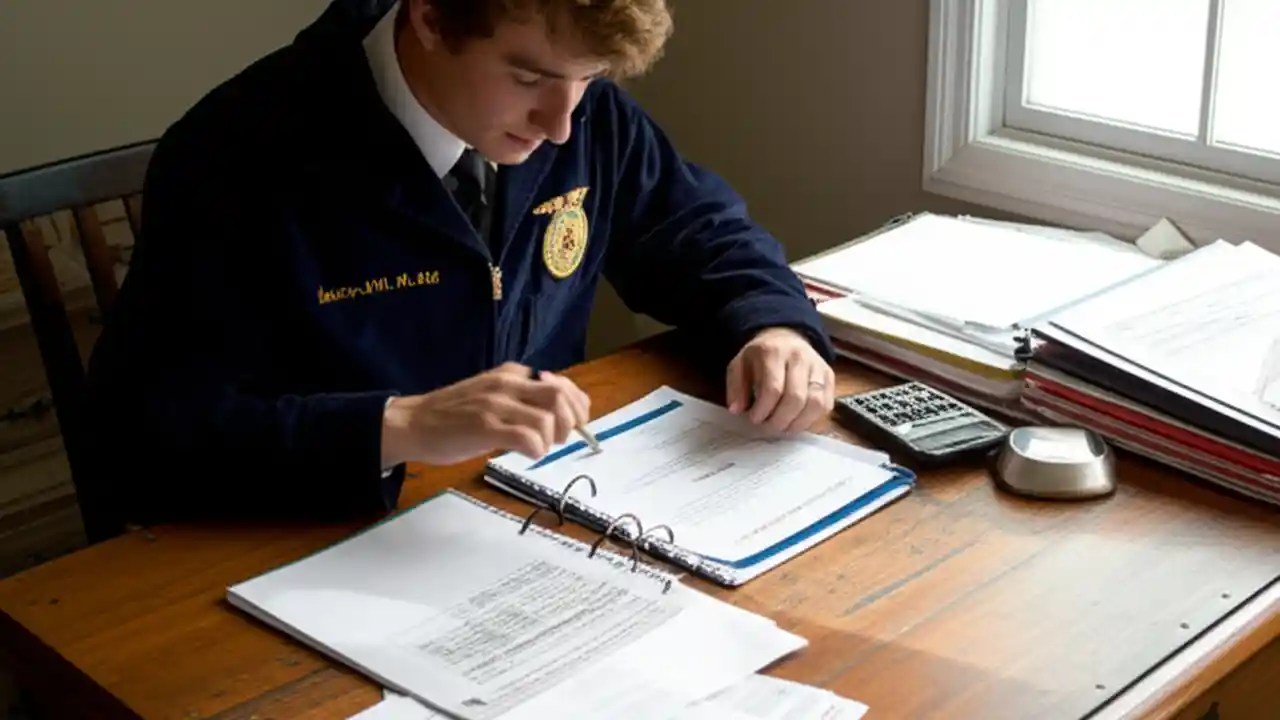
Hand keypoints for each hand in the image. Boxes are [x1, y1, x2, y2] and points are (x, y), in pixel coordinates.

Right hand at [381, 362, 590, 466]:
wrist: (411, 423)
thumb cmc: (451, 415)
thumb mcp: (491, 394)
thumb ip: (520, 397)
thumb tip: (557, 412)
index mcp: (511, 374)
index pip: (560, 383)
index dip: (578, 405)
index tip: (578, 423)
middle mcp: (506, 384)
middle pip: (559, 396)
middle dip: (571, 422)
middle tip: (561, 439)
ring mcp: (495, 405)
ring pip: (546, 420)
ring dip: (550, 440)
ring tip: (537, 449)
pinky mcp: (484, 427)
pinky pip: (526, 438)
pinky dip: (535, 450)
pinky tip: (526, 454)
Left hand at [726, 327, 834, 433]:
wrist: (784, 337)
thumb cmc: (760, 356)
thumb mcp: (739, 365)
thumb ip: (735, 387)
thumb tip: (736, 410)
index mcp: (774, 352)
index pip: (773, 388)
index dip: (763, 410)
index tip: (754, 419)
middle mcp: (799, 357)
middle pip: (796, 398)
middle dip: (781, 420)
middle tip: (769, 428)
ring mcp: (818, 366)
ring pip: (815, 403)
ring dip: (798, 423)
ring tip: (784, 427)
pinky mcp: (829, 375)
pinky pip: (826, 404)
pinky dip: (812, 419)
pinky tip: (797, 421)